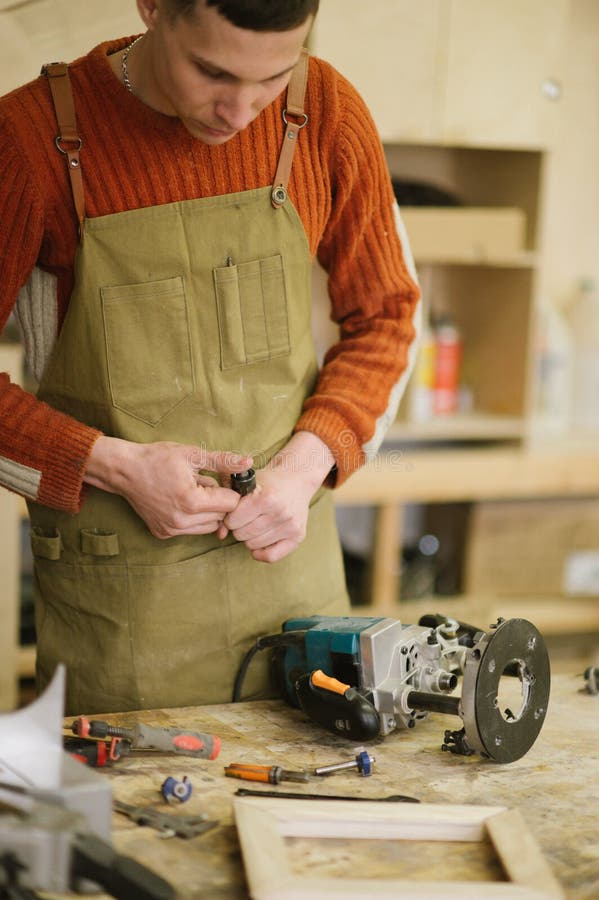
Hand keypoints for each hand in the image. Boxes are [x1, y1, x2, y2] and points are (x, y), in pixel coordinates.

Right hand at [85, 436, 251, 538]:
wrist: (124, 470)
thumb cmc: (157, 459)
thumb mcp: (192, 455)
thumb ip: (223, 461)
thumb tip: (248, 463)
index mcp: (191, 501)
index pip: (231, 504)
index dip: (230, 490)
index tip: (221, 479)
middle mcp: (181, 521)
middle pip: (221, 517)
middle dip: (219, 501)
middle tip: (204, 484)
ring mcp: (171, 530)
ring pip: (209, 526)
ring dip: (208, 512)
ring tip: (192, 492)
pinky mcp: (164, 534)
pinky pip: (191, 530)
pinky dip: (193, 518)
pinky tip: (181, 502)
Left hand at [223, 431, 334, 562]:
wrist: (296, 479)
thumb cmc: (267, 482)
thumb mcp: (245, 484)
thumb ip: (227, 504)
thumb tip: (220, 535)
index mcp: (265, 497)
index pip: (233, 521)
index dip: (229, 517)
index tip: (234, 512)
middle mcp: (280, 512)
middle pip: (242, 534)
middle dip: (238, 527)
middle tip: (245, 519)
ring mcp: (290, 525)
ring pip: (254, 545)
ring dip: (250, 537)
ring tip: (255, 525)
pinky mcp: (298, 536)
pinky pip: (271, 556)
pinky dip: (261, 552)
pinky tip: (260, 541)